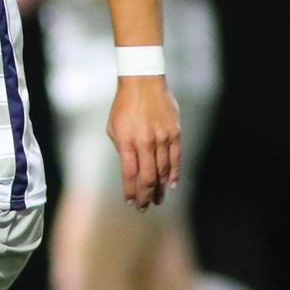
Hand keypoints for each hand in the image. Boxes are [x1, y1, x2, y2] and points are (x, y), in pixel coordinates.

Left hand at [107, 77, 180, 211]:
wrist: (143, 82)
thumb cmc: (124, 106)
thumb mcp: (113, 127)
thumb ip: (121, 149)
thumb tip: (131, 168)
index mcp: (127, 141)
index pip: (129, 174)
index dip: (130, 191)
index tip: (130, 202)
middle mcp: (145, 142)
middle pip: (148, 177)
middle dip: (146, 195)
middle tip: (145, 207)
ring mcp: (162, 137)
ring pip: (163, 170)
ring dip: (161, 188)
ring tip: (158, 199)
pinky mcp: (174, 132)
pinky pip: (176, 157)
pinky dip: (175, 173)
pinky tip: (172, 184)